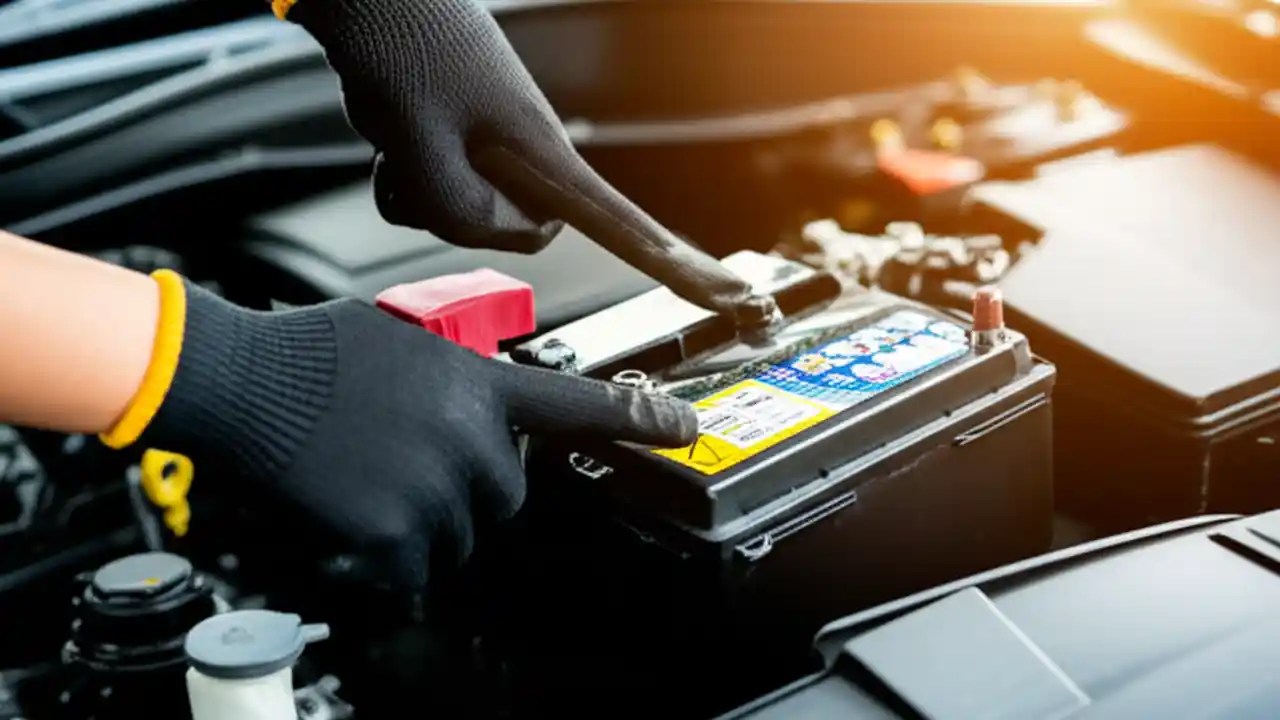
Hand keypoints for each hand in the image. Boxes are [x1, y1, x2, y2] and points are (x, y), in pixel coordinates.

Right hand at [141, 280, 696, 587]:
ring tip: (373, 480)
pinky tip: (353, 516)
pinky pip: (413, 570)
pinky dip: (387, 560)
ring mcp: (436, 488)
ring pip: (460, 536)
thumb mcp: (408, 343)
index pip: (577, 407)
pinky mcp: (394, 533)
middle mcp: (470, 438)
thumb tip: (480, 405)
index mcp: (479, 386)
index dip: (639, 420)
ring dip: (427, 525)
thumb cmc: (316, 353)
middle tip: (410, 464)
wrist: (246, 379)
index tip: (684, 430)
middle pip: (506, 498)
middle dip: (469, 493)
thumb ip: (461, 377)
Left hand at [286, 0, 775, 324]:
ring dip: (421, 189)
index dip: (682, 267)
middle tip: (425, 159)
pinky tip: (394, 136)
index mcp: (547, 152)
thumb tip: (495, 235)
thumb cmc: (405, 44)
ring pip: (464, 214)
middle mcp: (531, 154)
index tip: (734, 299)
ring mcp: (495, 147)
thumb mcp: (423, 140)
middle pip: (512, 231)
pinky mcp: (463, 141)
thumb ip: (458, 209)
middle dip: (457, 213)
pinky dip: (406, 174)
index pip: (630, 226)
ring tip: (405, 135)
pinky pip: (436, 192)